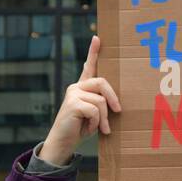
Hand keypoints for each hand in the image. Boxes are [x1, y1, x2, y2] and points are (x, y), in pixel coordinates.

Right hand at [42, 35, 121, 164]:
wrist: (63, 143)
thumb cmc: (80, 129)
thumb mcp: (94, 115)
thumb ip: (100, 104)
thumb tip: (116, 104)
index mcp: (81, 88)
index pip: (88, 66)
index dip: (93, 52)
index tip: (97, 38)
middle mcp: (76, 87)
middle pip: (102, 82)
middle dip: (113, 98)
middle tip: (118, 111)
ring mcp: (73, 94)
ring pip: (101, 101)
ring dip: (104, 118)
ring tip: (100, 128)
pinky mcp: (72, 103)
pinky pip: (95, 110)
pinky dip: (96, 122)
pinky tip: (90, 128)